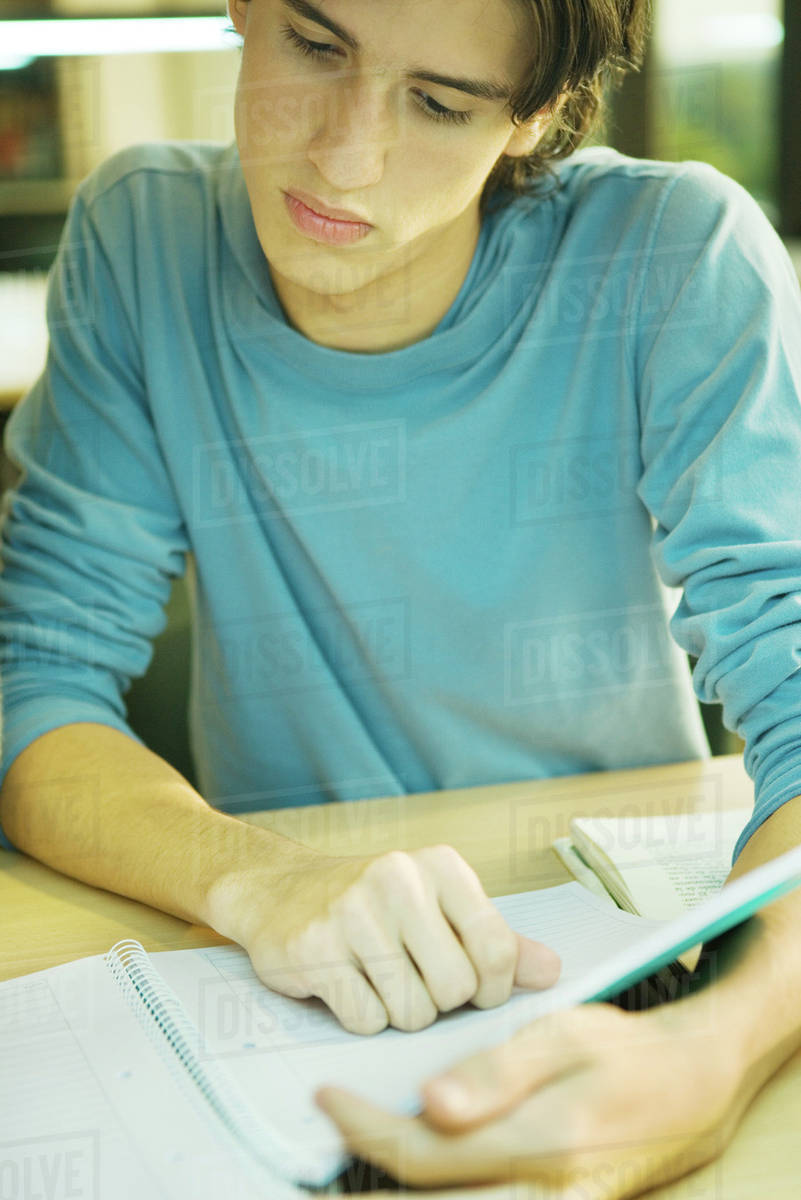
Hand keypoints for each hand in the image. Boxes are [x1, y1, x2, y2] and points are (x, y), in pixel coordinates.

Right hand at [212, 842, 559, 1033]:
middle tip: (414, 980)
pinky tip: (347, 984)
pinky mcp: (314, 948)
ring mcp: (352, 912)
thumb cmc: (372, 905)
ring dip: (399, 1013)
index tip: (473, 989)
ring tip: (379, 979)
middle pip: (456, 989)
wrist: (278, 890)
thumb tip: (552, 972)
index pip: (497, 950)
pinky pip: (366, 1019)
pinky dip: (362, 1017)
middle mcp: (398, 879)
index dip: (492, 989)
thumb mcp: (438, 908)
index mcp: (440, 866)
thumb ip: (496, 940)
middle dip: (440, 1002)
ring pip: (411, 1012)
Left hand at [317, 1000, 744, 1195]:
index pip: (423, 1154)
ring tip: (348, 1172)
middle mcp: (542, 1193)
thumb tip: (428, 1104)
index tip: (325, 1096)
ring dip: (397, 1195)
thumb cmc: (628, 1050)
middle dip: (362, 1187)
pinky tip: (416, 1174)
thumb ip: (497, 1073)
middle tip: (313, 1161)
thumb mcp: (566, 1036)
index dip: (364, 1130)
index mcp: (538, 1143)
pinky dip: (441, 1194)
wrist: (697, 1084)